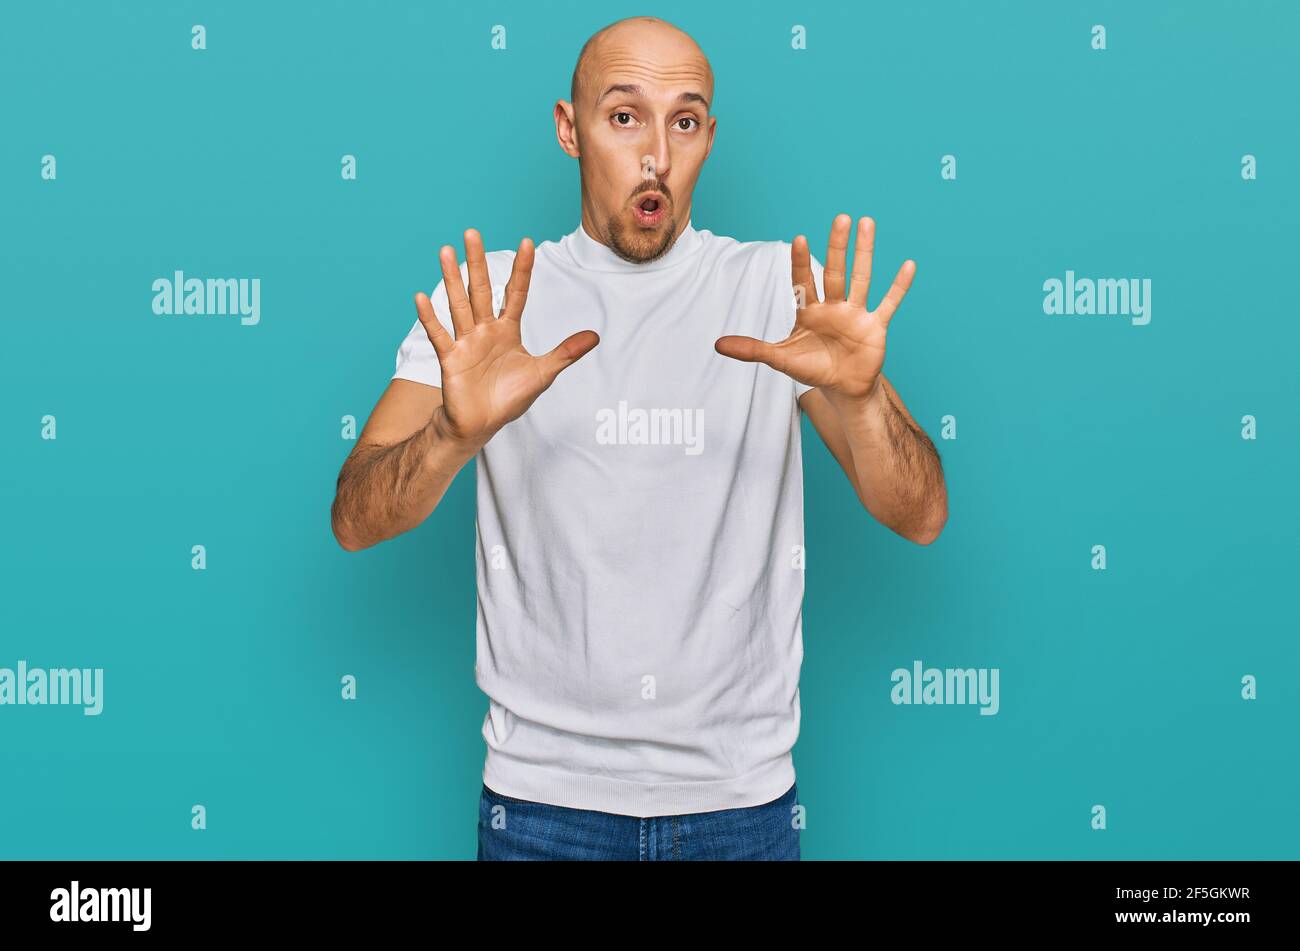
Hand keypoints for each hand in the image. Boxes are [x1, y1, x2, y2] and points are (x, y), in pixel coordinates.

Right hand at [415, 229, 598, 443]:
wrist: (482, 423)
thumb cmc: (509, 398)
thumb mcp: (543, 373)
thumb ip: (566, 353)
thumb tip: (595, 336)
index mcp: (507, 330)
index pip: (515, 293)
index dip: (522, 270)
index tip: (528, 242)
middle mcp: (484, 330)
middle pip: (481, 289)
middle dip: (478, 261)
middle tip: (472, 233)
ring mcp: (465, 342)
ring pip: (458, 304)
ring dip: (452, 279)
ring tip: (445, 251)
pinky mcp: (450, 359)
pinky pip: (440, 335)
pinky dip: (430, 318)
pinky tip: (421, 296)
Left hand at [714, 214, 915, 401]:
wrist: (843, 388)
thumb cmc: (812, 368)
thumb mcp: (780, 359)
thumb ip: (752, 349)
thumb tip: (717, 344)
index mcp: (810, 311)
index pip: (804, 281)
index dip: (802, 262)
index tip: (799, 240)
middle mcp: (833, 306)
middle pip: (835, 271)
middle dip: (837, 246)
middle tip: (841, 218)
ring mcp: (856, 313)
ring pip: (862, 278)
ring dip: (865, 252)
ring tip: (868, 222)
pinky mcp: (875, 326)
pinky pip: (889, 303)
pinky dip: (899, 287)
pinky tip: (908, 264)